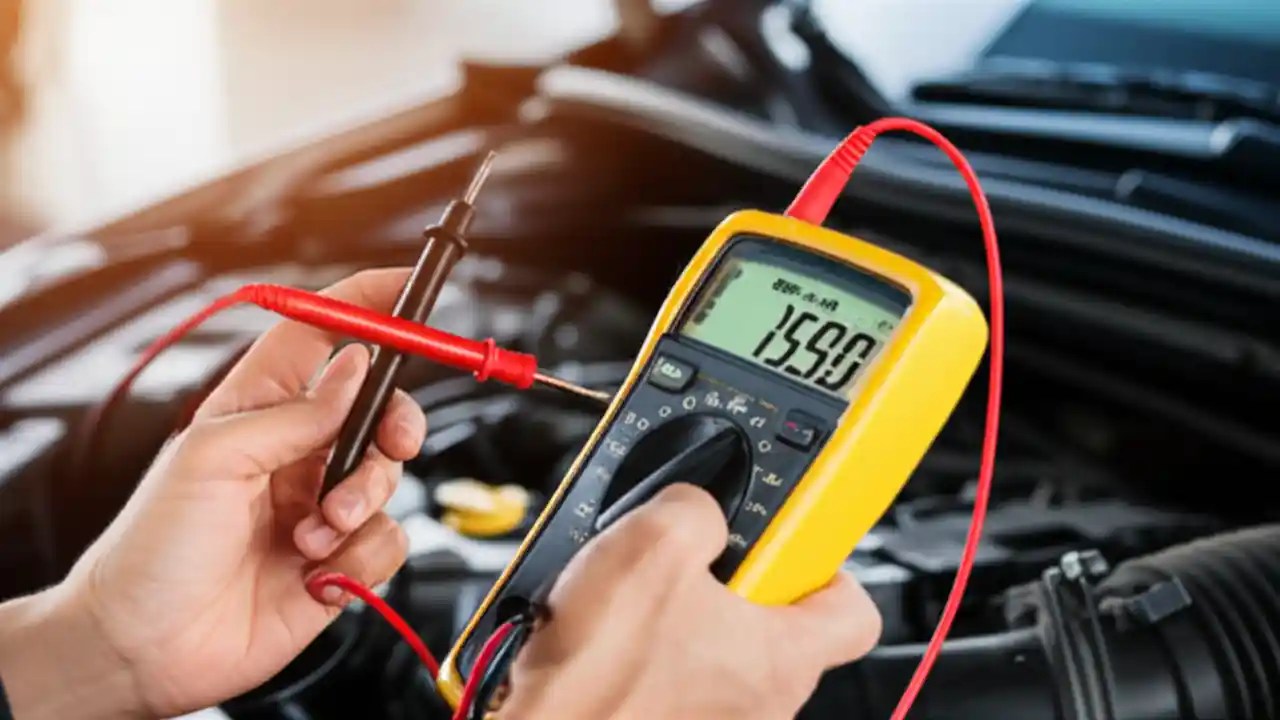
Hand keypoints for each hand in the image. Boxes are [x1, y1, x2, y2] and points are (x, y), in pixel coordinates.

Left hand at [0, 269, 426, 718]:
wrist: (148, 647)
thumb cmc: (153, 550)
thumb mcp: (213, 458)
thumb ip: (295, 413)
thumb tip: (354, 371)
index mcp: (257, 408)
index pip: (321, 334)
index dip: (365, 304)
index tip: (408, 285)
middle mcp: (294, 451)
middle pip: (378, 406)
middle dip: (395, 421)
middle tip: (391, 441)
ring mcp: (319, 504)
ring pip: (389, 476)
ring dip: (362, 501)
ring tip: (317, 530)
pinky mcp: (339, 556)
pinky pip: (389, 538)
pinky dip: (363, 553)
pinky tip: (319, 567)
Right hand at [498, 484, 881, 719]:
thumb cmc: (595, 675)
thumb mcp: (653, 540)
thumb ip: (699, 506)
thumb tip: (696, 505)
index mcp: (782, 658)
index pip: (854, 610)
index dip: (824, 562)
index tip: (789, 539)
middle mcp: (764, 704)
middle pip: (779, 625)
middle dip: (734, 583)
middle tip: (692, 563)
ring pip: (722, 652)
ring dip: (685, 619)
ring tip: (637, 604)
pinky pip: (680, 681)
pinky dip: (655, 655)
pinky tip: (615, 641)